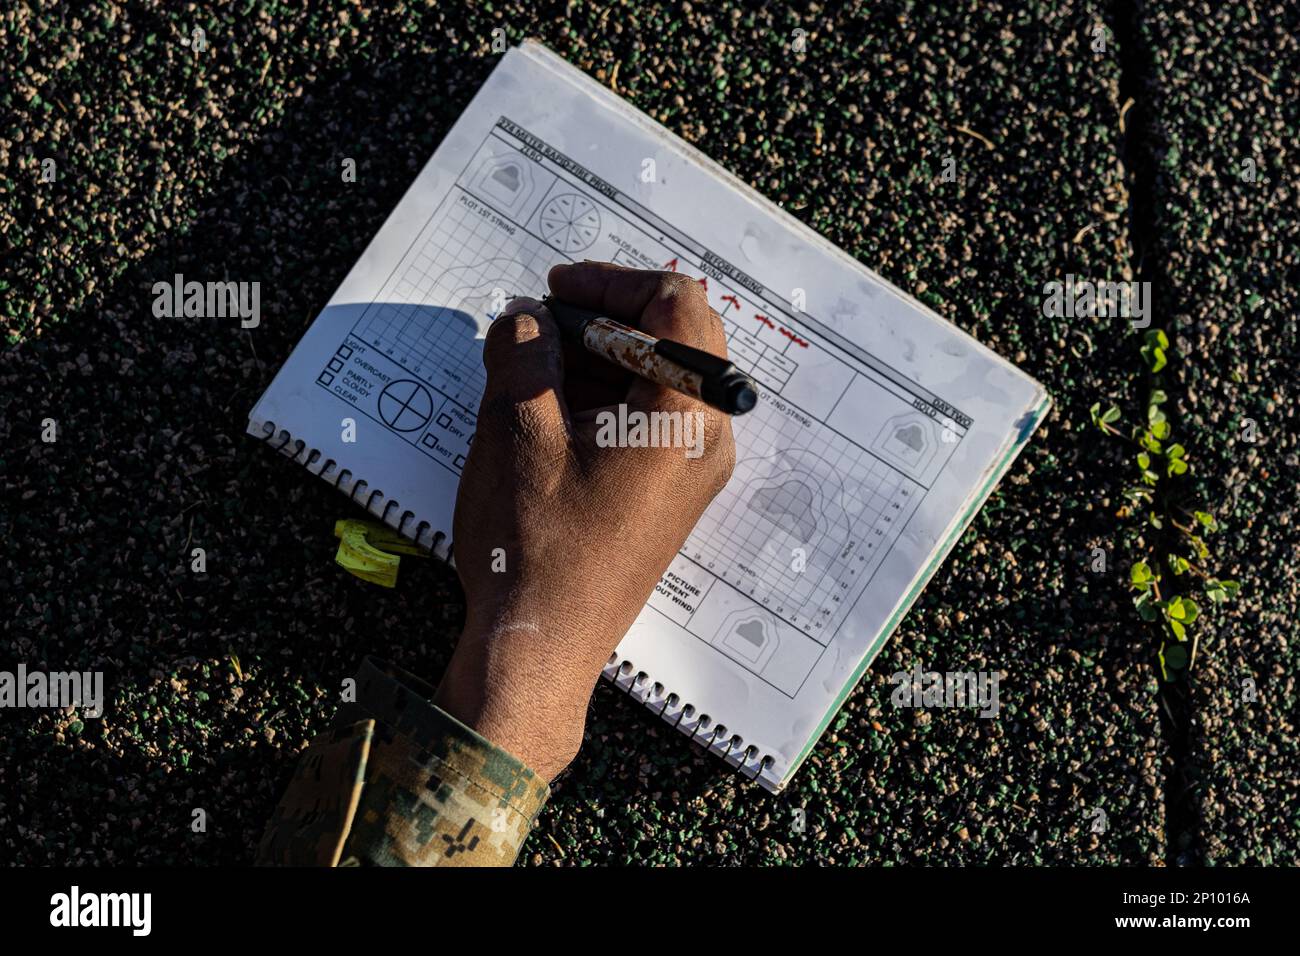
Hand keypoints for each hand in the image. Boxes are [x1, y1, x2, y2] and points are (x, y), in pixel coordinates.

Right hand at [433, 262, 735, 779]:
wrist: (541, 649)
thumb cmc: (534, 549)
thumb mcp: (516, 436)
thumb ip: (522, 356)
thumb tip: (525, 318)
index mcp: (684, 417)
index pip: (676, 303)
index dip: (612, 280)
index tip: (555, 290)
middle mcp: (707, 438)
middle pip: (677, 336)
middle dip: (606, 317)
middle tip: (543, 325)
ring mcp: (694, 468)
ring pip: (662, 375)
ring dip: (600, 357)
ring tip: (534, 371)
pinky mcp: (671, 491)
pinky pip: (652, 417)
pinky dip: (606, 396)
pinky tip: (553, 411)